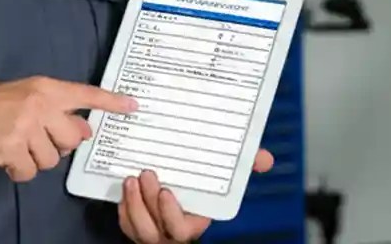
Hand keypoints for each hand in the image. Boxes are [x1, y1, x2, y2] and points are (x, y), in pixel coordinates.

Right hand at [0, 76, 136, 181]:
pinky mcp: (11, 147)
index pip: (85, 94)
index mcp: (44, 87)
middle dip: (56, 146)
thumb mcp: (24, 97)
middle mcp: (39, 103)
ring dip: (34, 159)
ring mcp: (25, 125)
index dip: (111, 102)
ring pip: (52, 159)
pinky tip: (4, 156)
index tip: (132, 106)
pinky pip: (30, 172)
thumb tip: (83, 131)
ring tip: (14, 144)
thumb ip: (54, 110)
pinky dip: (18, 171)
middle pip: (72, 139)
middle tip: (34, 139)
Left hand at [119, 149, 273, 243]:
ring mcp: (153, 230)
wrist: (180, 180)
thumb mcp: (226, 176)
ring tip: (130, 179)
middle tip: (146, 175)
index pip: (181, 228)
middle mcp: (172, 231)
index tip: (166, 193)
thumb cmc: (203, 184)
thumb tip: (266, 159)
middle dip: (145, 205)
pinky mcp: (137, 224)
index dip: (171, 214)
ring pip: (138, 228)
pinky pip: (126, 223)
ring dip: (132, 204)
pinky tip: (124, 189)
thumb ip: (244, 167)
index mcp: (194, 221)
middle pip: (154, 229)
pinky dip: (124, 208)